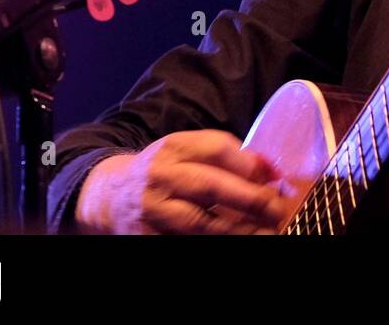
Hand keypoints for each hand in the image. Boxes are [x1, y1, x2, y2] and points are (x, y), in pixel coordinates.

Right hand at [75, 130, 290, 234]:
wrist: (111, 196)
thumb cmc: (163, 171)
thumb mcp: (189, 151)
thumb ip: (228, 154)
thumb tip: (272, 171)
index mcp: (175, 147)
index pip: (217, 149)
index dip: (251, 164)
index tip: (277, 180)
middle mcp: (162, 176)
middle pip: (210, 186)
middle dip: (249, 199)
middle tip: (278, 210)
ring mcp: (152, 210)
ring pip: (198, 222)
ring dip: (236, 229)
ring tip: (265, 233)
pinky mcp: (147, 237)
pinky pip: (184, 240)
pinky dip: (213, 242)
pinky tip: (236, 240)